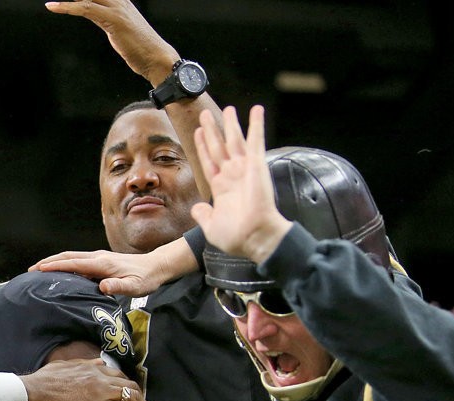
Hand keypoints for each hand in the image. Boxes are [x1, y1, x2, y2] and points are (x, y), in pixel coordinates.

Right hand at [21, 358, 153, 400]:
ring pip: (133, 397)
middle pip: (130, 385)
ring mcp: (102, 391)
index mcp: (90, 367)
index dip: (127, 385)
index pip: (117, 374)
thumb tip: (95, 362)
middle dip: (140, 396)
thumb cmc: (41, 383)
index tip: (130, 393)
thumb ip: (81, 365)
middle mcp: (100, 377)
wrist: (33, 393)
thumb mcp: (63, 366)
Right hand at [31, 242, 195, 296]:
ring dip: (55, 261)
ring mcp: (99, 257)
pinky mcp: (100, 260)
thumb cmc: (145, 279)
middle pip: (68, 256)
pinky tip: (60, 271)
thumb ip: (118, 287)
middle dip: (49, 261)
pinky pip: (78, 260)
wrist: (155, 267)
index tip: (40, 269)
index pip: (74, 264)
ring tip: (39, 269)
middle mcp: (98, 257)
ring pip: (72, 256)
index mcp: (102, 264)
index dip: (56, 266)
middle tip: (31, 270)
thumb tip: (102, 287)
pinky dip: (64, 263)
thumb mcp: (134, 287)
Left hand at [45, 0, 178, 83]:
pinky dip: (67, 7)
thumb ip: (104, 18)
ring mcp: (117, 8)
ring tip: (50, 1)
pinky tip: (54, 6)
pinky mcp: (113, 20)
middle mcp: (119, 0)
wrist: (156, 58)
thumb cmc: (140, 47)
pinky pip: (86, 8)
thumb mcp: (118, 28)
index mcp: (120, 0)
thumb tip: (92, 14)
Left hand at [191, 106, 291, 262]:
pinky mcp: (256, 165)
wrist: (254, 237)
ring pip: (234, 140)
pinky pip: (256, 141)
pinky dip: (256, 125)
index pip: (208, 161)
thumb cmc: (236, 236)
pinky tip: (256, 110)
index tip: (198, 132)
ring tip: (228, 108)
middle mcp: (232, 175)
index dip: (202, 147)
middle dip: (212, 130)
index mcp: (221, 188)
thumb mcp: (210, 226)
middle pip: (218, 146)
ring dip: (230, 123)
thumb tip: (197, 208)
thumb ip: (203, 215)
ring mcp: (244, 169)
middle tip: (205, 114)